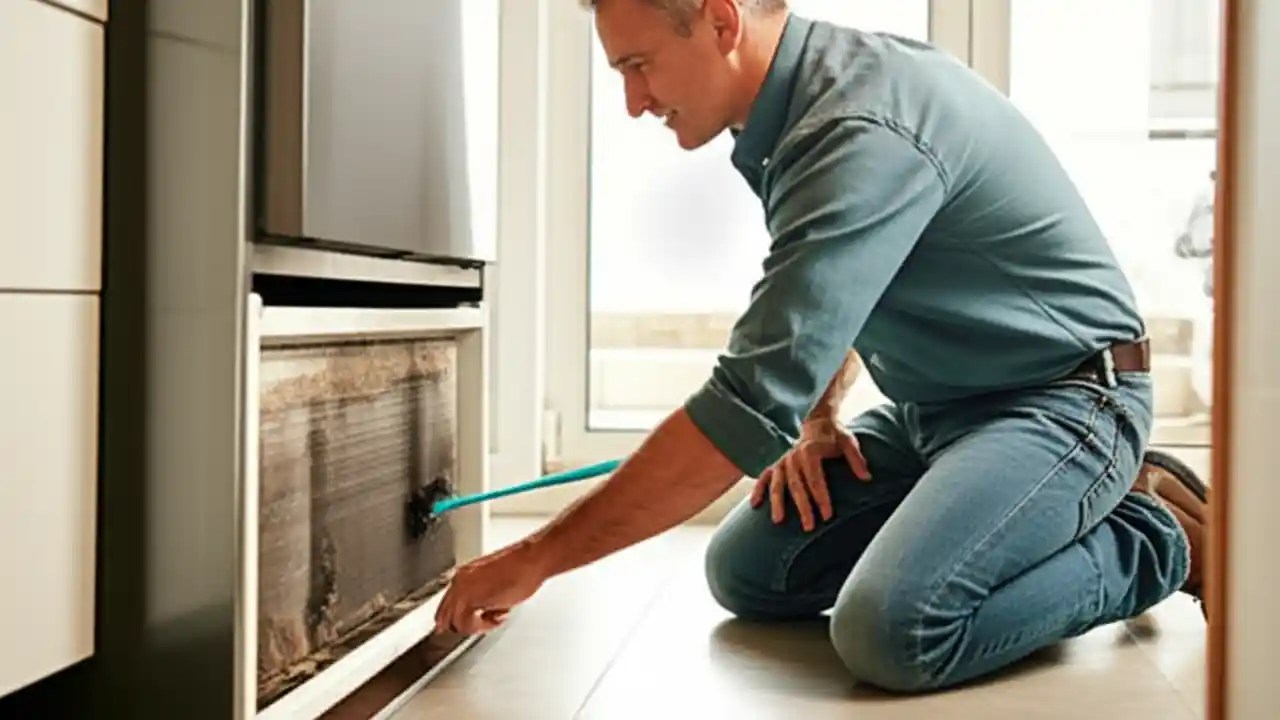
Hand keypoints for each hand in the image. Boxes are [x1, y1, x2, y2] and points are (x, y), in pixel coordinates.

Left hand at [434, 539, 548, 634]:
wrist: (531, 560)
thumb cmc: (522, 567)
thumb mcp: (496, 582)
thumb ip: (483, 595)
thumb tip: (483, 609)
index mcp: (464, 574)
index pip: (447, 604)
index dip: (454, 619)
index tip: (462, 626)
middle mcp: (459, 581)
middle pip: (445, 616)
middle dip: (464, 625)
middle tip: (483, 624)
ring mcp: (463, 589)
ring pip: (455, 623)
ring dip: (477, 626)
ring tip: (495, 617)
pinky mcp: (470, 599)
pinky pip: (466, 624)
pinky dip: (484, 626)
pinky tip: (499, 616)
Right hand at [750, 417, 870, 530]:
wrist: (817, 421)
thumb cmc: (834, 435)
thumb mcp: (848, 442)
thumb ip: (856, 459)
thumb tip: (867, 478)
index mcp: (810, 451)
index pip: (816, 480)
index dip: (822, 498)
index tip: (828, 516)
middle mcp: (793, 456)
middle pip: (797, 486)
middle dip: (803, 507)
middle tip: (808, 527)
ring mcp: (783, 461)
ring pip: (778, 484)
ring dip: (778, 503)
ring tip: (779, 521)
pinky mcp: (777, 464)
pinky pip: (764, 478)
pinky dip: (758, 490)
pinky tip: (755, 505)